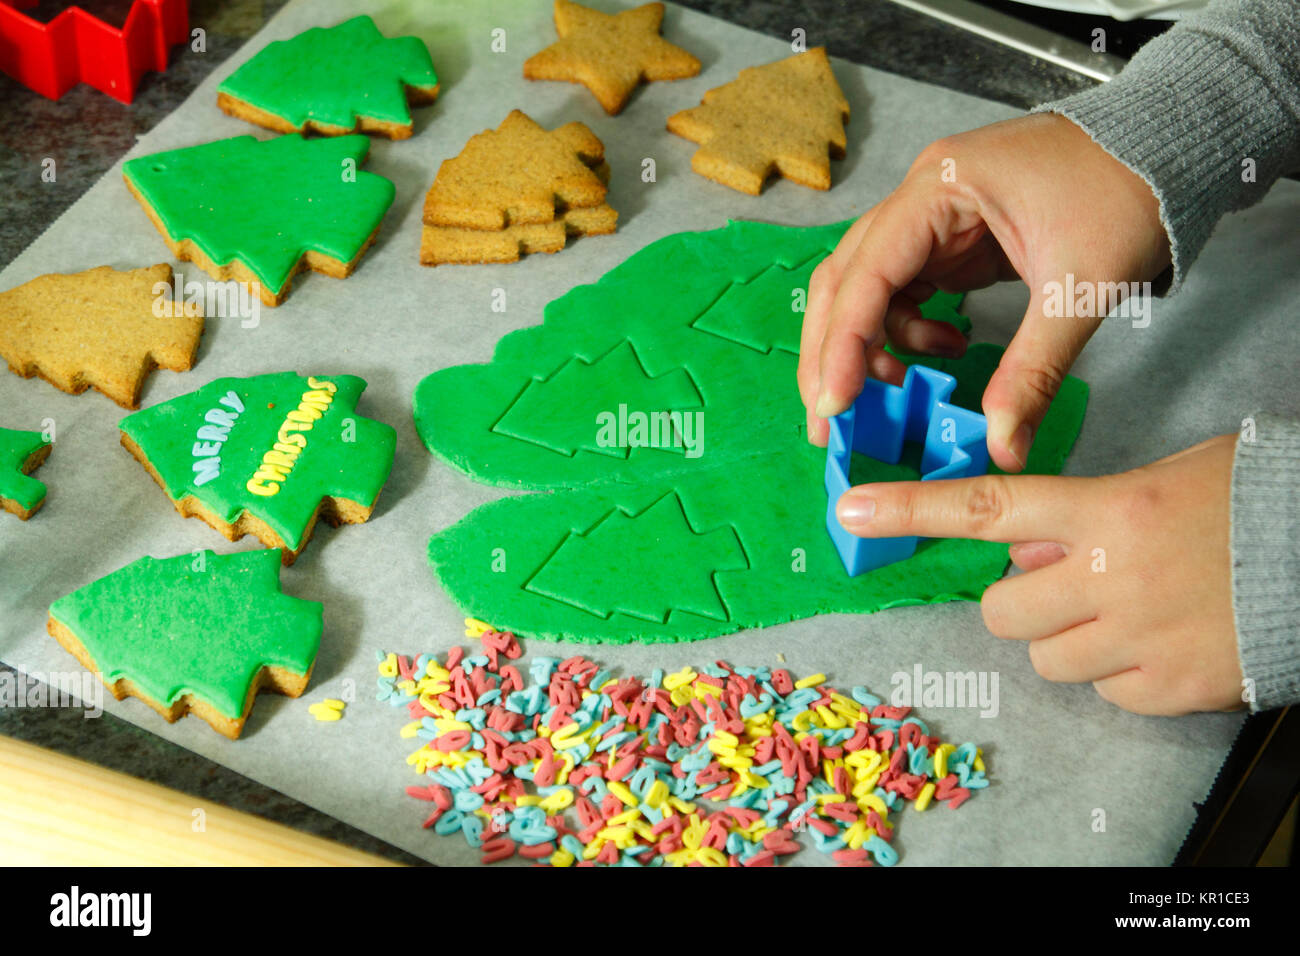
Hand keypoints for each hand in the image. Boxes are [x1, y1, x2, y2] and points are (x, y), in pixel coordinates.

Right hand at [799, 112, 1170, 471]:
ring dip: (870, 346)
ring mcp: (933, 216)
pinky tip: (945, 349)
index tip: (833, 407)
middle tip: (830, 420)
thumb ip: (1033, 372)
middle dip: (833, 354)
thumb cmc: (1127, 190)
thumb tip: (1003, 448)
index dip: (841, 345)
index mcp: (939, 187)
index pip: (865, 274)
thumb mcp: (1080, 288)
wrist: (1169, 147)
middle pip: (845, 281)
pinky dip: (907, 332)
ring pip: (868, 289)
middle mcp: (921, 196)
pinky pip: (905, 292)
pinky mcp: (951, 238)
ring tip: (902, 387)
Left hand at [835, 435, 1243, 715]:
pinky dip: (1120, 672)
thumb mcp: (1153, 483)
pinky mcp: (1175, 685)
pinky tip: (1160, 639)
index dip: (911, 508)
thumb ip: (1080, 518)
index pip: (985, 507)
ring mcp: (1141, 636)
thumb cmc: (1245, 498)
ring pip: (1048, 659)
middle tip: (1064, 583)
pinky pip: (1106, 692)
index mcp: (1104, 509)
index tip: (851, 510)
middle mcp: (1110, 575)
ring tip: (1124, 609)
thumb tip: (1027, 558)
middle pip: (1002, 611)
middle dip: (1020, 602)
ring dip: (1070, 639)